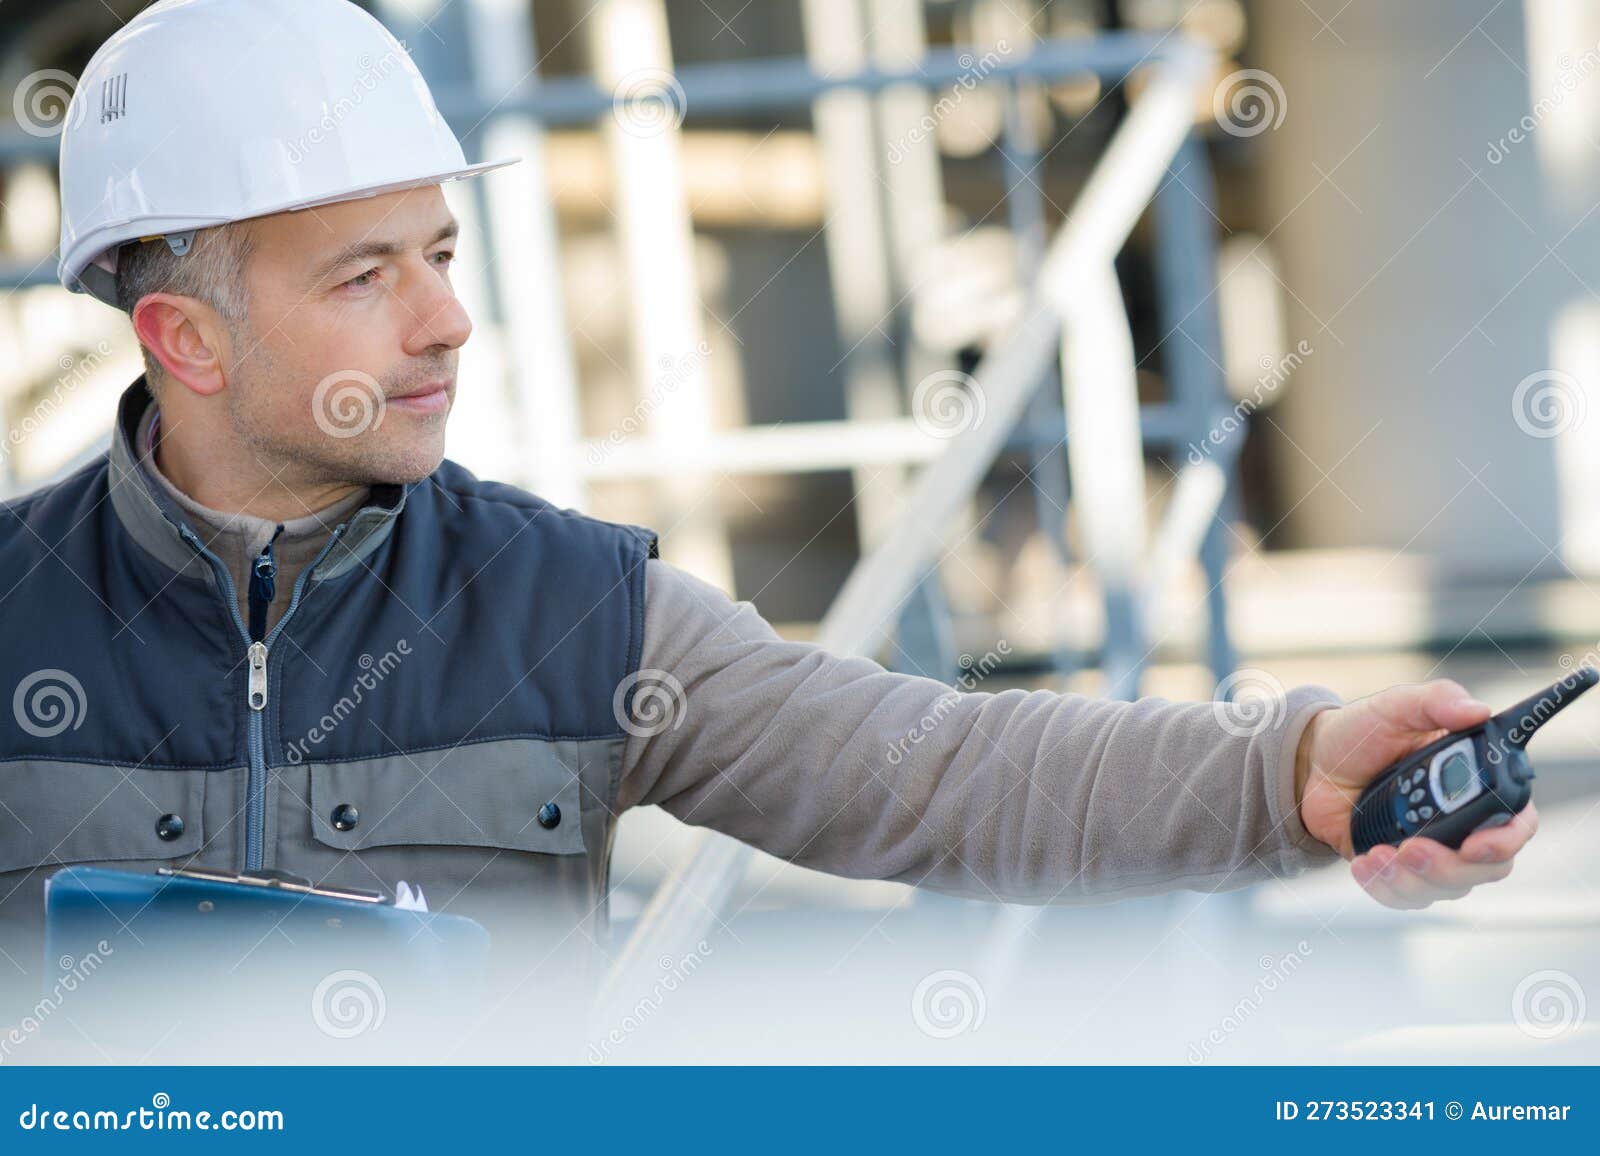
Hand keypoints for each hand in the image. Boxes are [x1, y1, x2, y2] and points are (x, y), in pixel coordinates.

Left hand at [1295, 679, 1537, 908]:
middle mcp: (1463, 823)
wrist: (1312, 764)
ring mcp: (1433, 850)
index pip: (1517, 822)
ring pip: (1447, 888)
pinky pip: (1406, 896)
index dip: (1507, 840)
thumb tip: (1476, 710)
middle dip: (1451, 867)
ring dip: (1414, 879)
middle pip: (1486, 868)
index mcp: (1477, 784)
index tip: (1476, 844)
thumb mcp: (1396, 707)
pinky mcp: (1400, 869)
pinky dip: (1385, 887)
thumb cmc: (1362, 733)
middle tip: (1413, 848)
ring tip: (1379, 855)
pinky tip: (1363, 863)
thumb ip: (1436, 700)